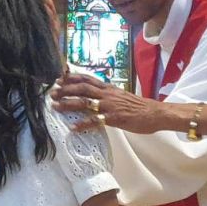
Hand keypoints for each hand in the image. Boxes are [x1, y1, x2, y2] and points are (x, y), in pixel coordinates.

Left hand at [51, 73, 167, 134]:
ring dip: (69, 104)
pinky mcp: (114, 118)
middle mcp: (107, 94)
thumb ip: (106, 94)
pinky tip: (74, 128)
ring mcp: (110, 106)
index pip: (87, 79)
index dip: (72, 78)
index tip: (58, 78)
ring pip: (86, 102)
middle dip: (65, 90)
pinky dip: (84, 124)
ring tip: (56, 107)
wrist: (155, 113)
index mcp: (108, 88)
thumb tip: (93, 94)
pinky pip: (96, 121)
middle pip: (82, 88)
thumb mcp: (120, 95)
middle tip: (52, 93)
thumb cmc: (138, 106)